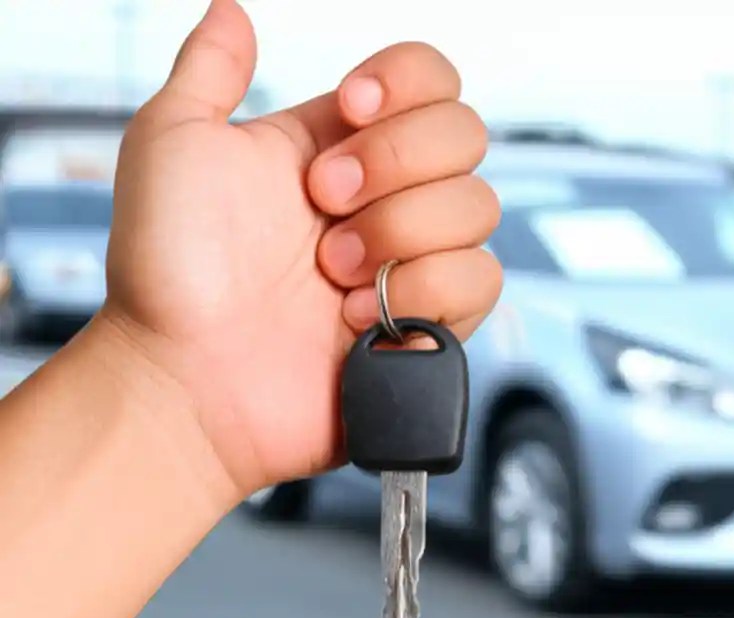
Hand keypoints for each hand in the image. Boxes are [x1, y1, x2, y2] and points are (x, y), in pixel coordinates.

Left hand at [94, 0, 501, 498]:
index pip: (429, 80)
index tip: (348, 111)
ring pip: (477, 207)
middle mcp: (387, 197)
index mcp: (340, 146)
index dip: (405, 85)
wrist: (185, 378)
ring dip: (396, 237)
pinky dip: (419, 295)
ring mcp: (414, 261)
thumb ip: (209, 71)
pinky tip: (359, 318)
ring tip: (329, 276)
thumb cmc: (167, 272)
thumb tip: (231, 9)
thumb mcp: (171, 145)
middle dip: (392, 166)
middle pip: (466, 135)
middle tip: (320, 207)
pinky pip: (480, 281)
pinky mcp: (433, 324)